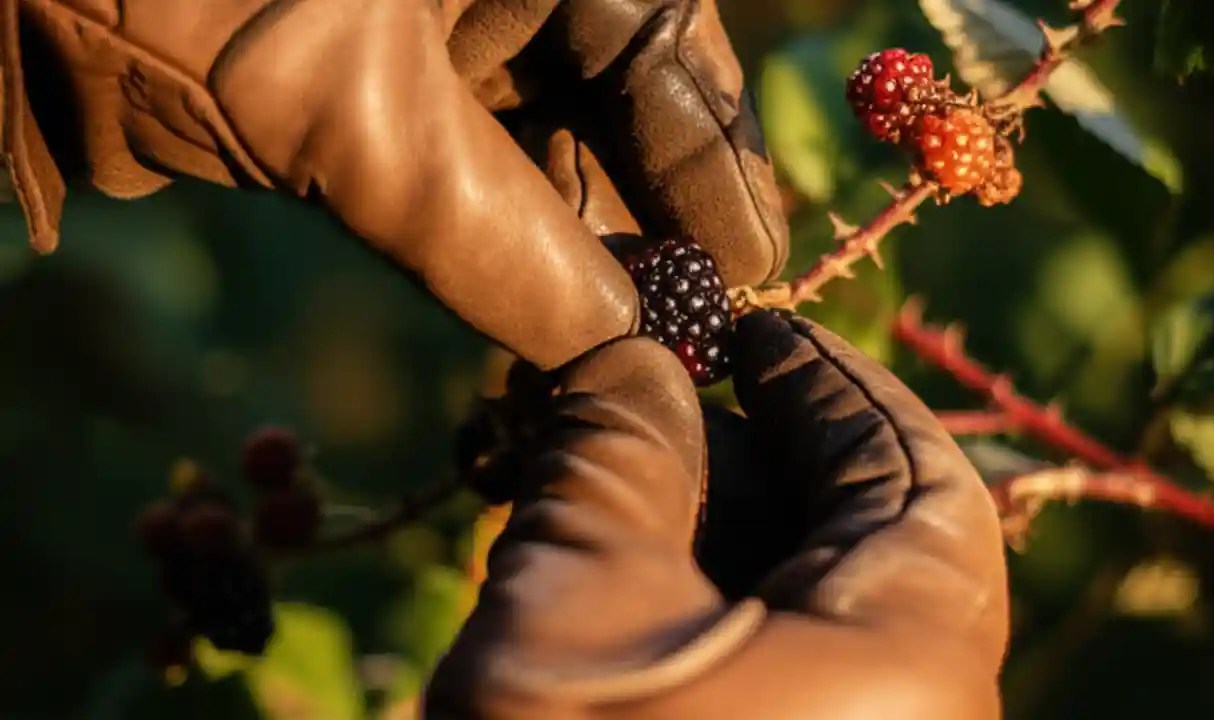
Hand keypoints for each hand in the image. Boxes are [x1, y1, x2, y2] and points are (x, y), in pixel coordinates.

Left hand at [7, 0, 787, 368]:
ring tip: (630, 350)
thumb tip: (617, 351)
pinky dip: (497, 254)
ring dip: (576, 254)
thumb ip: (502, 239)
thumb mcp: (357, 114)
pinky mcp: (361, 91)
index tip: (751, 280)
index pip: (661, 48)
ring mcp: (428, 30)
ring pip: (539, 153)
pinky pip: (461, 181)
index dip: (712, 173)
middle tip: (697, 334)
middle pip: (614, 105)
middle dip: (649, 223)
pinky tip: (544, 324)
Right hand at [427, 310, 1009, 718]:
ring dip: (703, 521)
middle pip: (860, 535)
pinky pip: (770, 664)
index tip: (750, 326)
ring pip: (803, 601)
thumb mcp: (573, 606)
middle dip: (748, 449)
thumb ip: (614, 457)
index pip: (915, 476)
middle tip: (651, 386)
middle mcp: (912, 717)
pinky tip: (603, 552)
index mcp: (910, 664)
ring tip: (595, 460)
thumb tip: (628, 357)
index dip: (829, 383)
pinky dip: (696, 599)